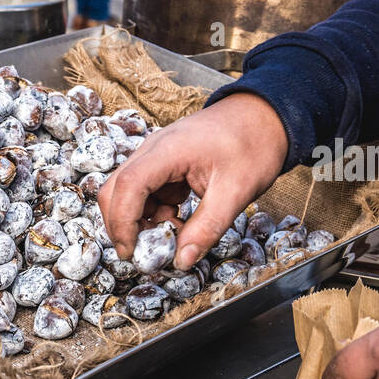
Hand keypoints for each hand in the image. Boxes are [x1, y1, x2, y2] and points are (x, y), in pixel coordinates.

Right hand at [97, 92, 286, 267]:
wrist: (264, 116)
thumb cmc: (254, 145)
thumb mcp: (237, 192)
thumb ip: (207, 228)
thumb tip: (182, 261)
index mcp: (168, 150)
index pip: (127, 186)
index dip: (122, 222)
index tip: (131, 252)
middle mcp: (153, 150)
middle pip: (115, 189)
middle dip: (122, 225)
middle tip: (142, 253)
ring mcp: (155, 156)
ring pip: (126, 193)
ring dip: (140, 220)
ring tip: (174, 234)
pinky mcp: (161, 164)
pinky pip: (144, 192)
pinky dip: (153, 213)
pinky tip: (178, 219)